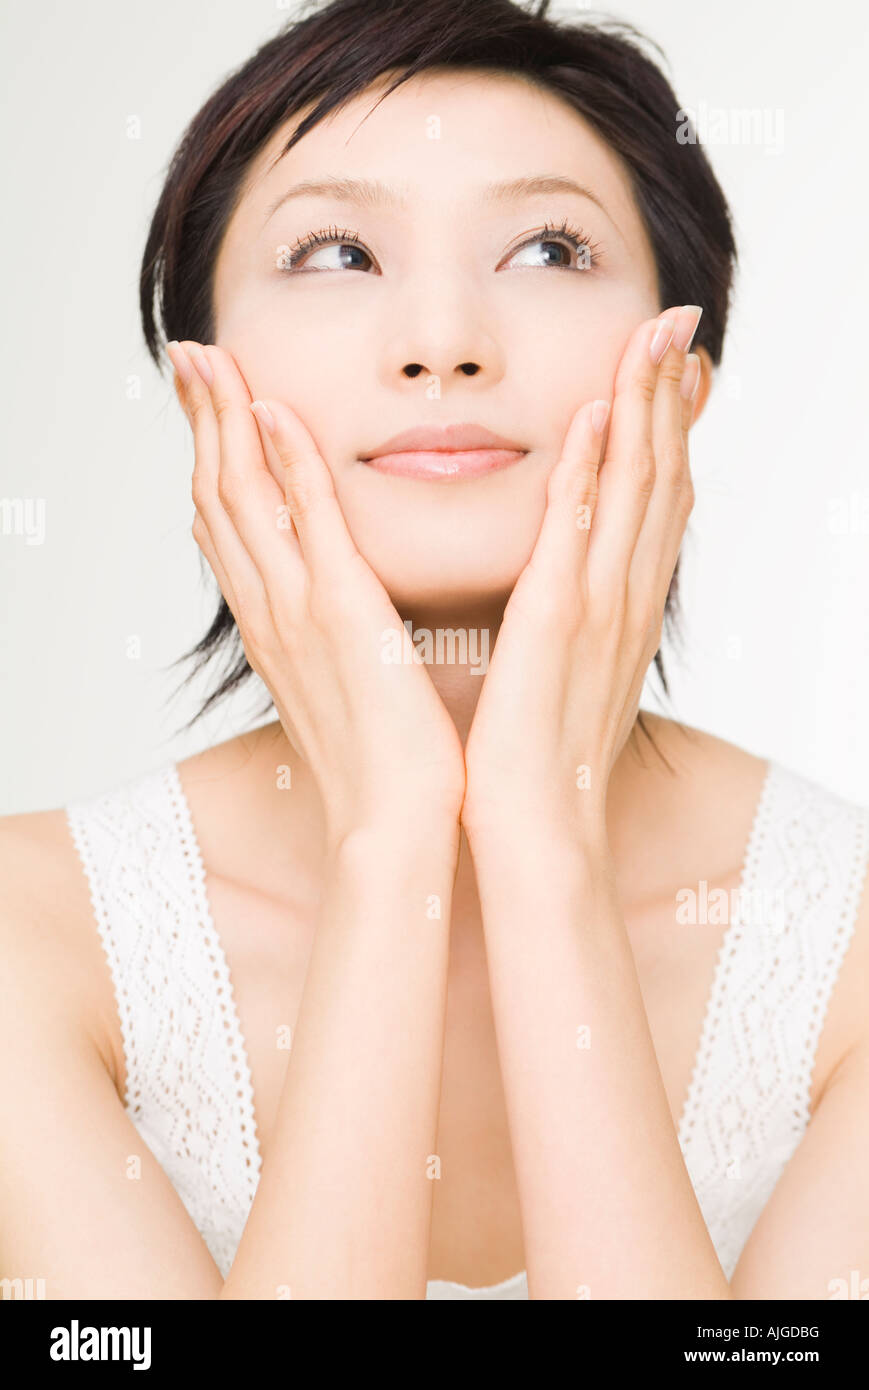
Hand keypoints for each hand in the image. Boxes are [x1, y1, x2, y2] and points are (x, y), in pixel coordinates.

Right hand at [167, 340, 465, 848]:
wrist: (395, 822)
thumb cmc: (382, 759)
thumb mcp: (345, 680)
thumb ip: (334, 631)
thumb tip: (339, 597)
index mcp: (274, 625)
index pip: (228, 524)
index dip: (211, 457)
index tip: (206, 401)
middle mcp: (270, 611)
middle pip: (218, 495)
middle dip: (200, 420)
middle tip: (188, 353)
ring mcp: (299, 610)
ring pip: (244, 496)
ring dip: (224, 420)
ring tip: (207, 357)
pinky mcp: (343, 615)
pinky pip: (307, 523)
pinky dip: (286, 463)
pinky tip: (272, 409)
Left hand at [461, 305, 702, 848]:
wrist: (538, 827)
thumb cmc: (542, 757)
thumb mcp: (568, 672)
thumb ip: (573, 617)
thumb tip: (566, 583)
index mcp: (623, 607)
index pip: (653, 501)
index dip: (669, 431)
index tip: (675, 369)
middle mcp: (624, 597)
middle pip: (658, 477)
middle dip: (670, 397)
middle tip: (678, 324)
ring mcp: (598, 606)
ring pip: (633, 489)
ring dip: (645, 408)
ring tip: (653, 337)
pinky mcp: (558, 622)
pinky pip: (579, 531)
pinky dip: (593, 469)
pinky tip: (596, 413)